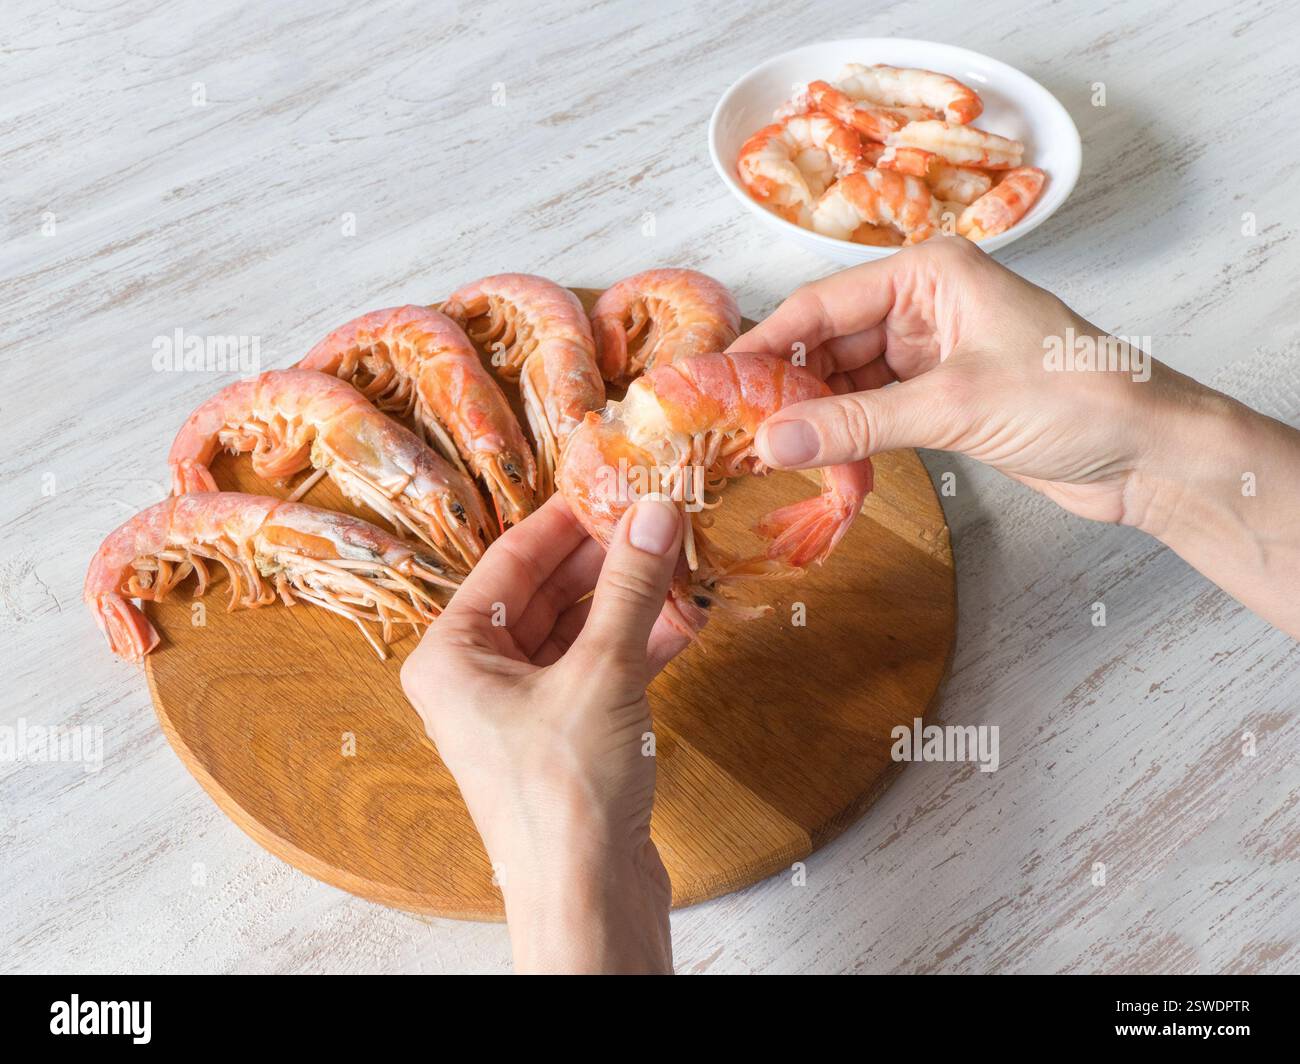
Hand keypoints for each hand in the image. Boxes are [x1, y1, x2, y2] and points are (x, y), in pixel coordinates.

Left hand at [400, 493, 688, 972]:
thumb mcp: (602, 673)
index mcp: (453, 654)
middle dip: (611, 561)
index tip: (615, 483)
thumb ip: (631, 589)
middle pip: (549, 592)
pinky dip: (642, 645)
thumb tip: (654, 513)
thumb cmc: (565, 796)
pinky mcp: (566, 736)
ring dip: (634, 601)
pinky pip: (602, 670)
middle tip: (663, 522)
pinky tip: (688, 619)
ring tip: (685, 563)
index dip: (569, 520)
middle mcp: (478, 678)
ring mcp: (522, 709)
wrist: (588, 901)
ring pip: (581, 631)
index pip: (512, 559)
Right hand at [734, 237, 1299, 636]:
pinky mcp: (940, 398)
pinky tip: (824, 466)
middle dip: (789, 391)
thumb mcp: (954, 405)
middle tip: (739, 434)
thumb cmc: (1076, 396)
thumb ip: (856, 425)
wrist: (1147, 452)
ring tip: (777, 458)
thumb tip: (772, 439)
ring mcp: (931, 353)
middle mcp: (924, 305)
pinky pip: (872, 414)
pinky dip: (849, 441)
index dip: (766, 346)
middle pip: (827, 345)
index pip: (822, 305)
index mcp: (929, 273)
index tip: (717, 383)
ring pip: (846, 385)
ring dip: (818, 423)